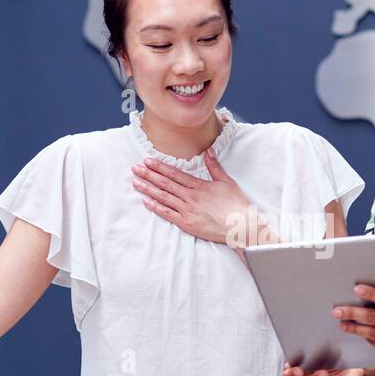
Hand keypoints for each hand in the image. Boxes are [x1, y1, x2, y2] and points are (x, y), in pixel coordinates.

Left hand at [131, 148, 250, 245]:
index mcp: (199, 185)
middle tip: (134, 168)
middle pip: (165, 183)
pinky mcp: (187, 223)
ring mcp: (187, 210)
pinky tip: (146, 201)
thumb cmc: (235, 204)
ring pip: (163, 197)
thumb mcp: (226, 181)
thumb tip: (208, 150)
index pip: (175, 174)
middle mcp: (190, 196)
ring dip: (148, 189)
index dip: (159, 167)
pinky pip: (167, 214)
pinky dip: (156, 207)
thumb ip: (214, 166)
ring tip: (135, 182)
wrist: (240, 225)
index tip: (148, 161)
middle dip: (148, 175)